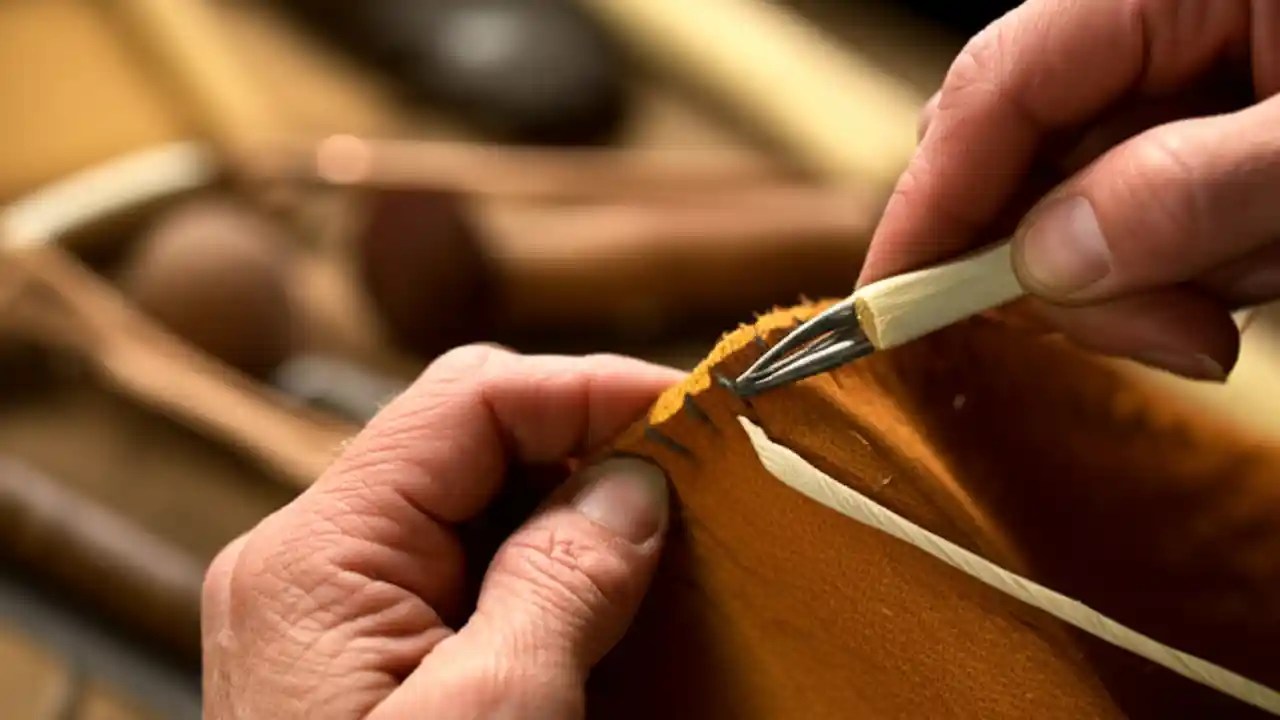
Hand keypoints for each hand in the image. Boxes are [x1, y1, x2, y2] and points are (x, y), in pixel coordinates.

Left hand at [202, 345, 681, 718]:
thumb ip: (562, 580)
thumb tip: (633, 482)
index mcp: (317, 555)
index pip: (467, 402)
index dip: (586, 390)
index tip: (692, 417)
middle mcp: (312, 564)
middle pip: (468, 442)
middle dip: (587, 445)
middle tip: (694, 484)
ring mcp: (336, 614)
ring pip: (475, 504)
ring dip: (575, 508)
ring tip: (667, 538)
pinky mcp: (368, 662)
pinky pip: (467, 572)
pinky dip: (547, 567)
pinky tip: (608, 598)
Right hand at [862, 0, 1279, 379]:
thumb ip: (1188, 191)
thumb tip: (1045, 264)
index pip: (994, 88)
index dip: (929, 202)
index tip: (886, 307)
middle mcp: (1148, 30)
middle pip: (1023, 162)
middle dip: (1071, 269)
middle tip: (1180, 334)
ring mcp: (1180, 86)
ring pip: (1082, 211)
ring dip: (1155, 280)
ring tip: (1266, 269)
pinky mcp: (1204, 138)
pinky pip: (1144, 221)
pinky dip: (1193, 267)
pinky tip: (1266, 249)